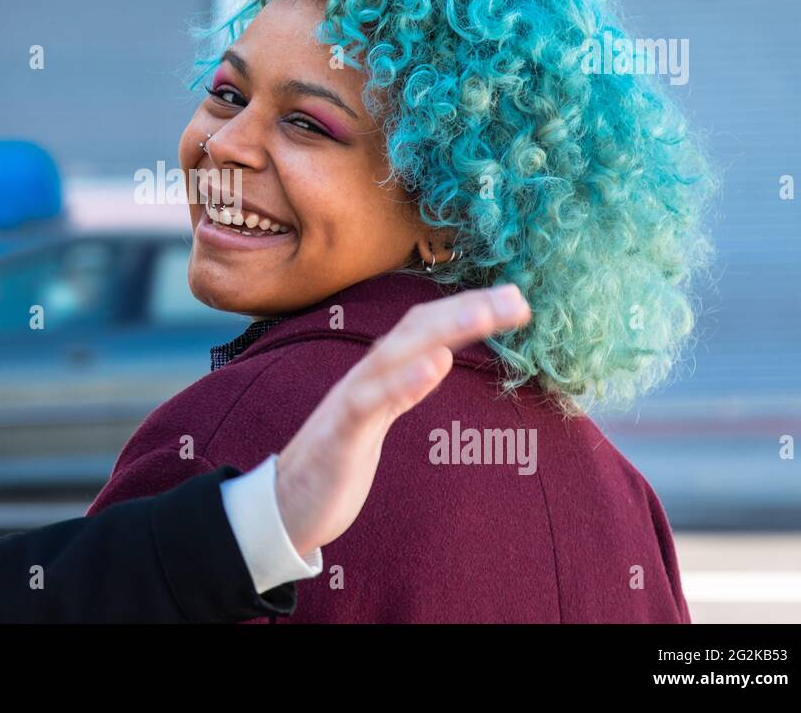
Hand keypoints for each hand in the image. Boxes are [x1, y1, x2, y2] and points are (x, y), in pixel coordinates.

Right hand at [274, 283, 531, 555]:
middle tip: (516, 297)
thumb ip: (405, 385)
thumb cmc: (336, 458)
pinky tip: (437, 364)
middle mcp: (365, 376)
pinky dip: (404, 380)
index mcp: (379, 374)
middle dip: (466, 310)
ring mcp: (350, 401)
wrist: (284, 503)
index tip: (515, 301)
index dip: (467, 311)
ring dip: (442, 330)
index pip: (425, 329)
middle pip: (416, 330)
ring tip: (484, 314)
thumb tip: (439, 353)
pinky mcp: (339, 434)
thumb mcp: (378, 415)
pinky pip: (370, 401)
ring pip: (396, 354)